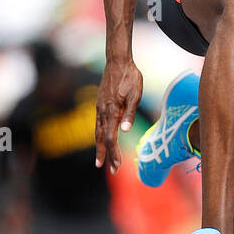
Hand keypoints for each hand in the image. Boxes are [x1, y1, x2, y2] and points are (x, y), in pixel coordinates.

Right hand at [95, 55, 142, 173]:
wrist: (117, 61)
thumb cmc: (130, 77)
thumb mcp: (135, 94)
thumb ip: (129, 112)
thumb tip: (125, 131)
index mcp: (112, 110)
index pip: (111, 138)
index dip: (114, 154)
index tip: (117, 166)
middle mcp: (102, 111)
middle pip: (102, 139)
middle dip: (106, 156)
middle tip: (112, 171)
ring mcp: (99, 108)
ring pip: (98, 133)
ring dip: (100, 148)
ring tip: (101, 162)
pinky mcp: (100, 104)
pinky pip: (98, 125)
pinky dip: (99, 137)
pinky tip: (102, 141)